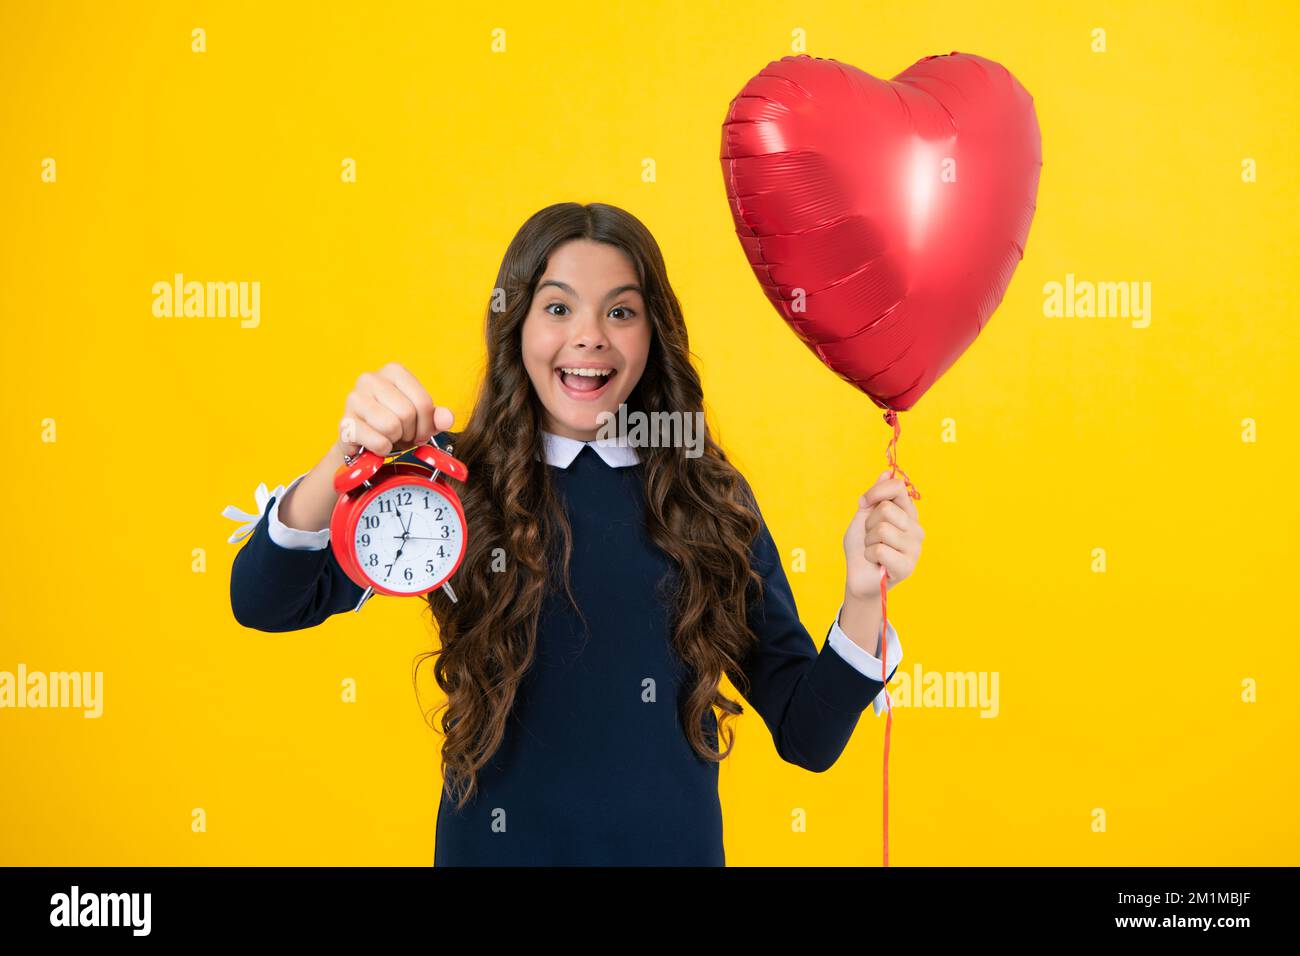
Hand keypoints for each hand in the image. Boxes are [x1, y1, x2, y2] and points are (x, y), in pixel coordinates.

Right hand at [334, 361, 453, 458]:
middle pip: (407, 413)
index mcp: (393, 371)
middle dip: (411, 433)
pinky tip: (376, 445)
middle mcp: (370, 379)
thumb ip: (438, 417)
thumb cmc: (395, 423)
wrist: (364, 441)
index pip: (423, 401)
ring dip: (396, 440)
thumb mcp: (422, 418)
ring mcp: (354, 399)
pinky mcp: (344, 422)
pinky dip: (383, 450)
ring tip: (390, 438)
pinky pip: (377, 441)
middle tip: (404, 436)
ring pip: (391, 426)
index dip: (427, 424)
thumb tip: (447, 419)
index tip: (421, 432)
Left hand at [842, 469, 923, 601]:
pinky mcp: (908, 567)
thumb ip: (875, 496)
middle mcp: (916, 528)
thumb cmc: (861, 547)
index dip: (875, 492)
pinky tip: (876, 562)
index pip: (898, 487)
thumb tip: (887, 473)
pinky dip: (869, 555)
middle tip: (870, 537)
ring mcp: (915, 548)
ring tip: (873, 550)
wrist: (858, 577)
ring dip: (868, 541)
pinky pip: (881, 550)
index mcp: (908, 513)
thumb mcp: (864, 517)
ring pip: (882, 530)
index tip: (864, 503)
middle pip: (886, 509)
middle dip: (868, 523)